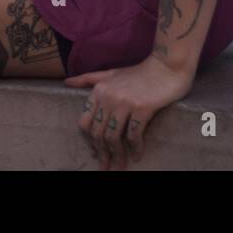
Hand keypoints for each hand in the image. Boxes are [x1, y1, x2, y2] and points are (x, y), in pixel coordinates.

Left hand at [64, 55, 194, 169]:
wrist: (166, 66)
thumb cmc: (139, 72)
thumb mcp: (111, 73)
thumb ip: (89, 78)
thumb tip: (66, 82)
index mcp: (99, 90)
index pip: (85, 122)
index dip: (89, 140)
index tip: (95, 151)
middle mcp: (108, 96)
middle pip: (98, 132)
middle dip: (101, 152)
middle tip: (106, 166)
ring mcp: (124, 102)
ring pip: (113, 137)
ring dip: (117, 155)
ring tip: (120, 166)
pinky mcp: (141, 108)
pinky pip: (134, 134)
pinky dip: (135, 148)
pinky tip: (137, 155)